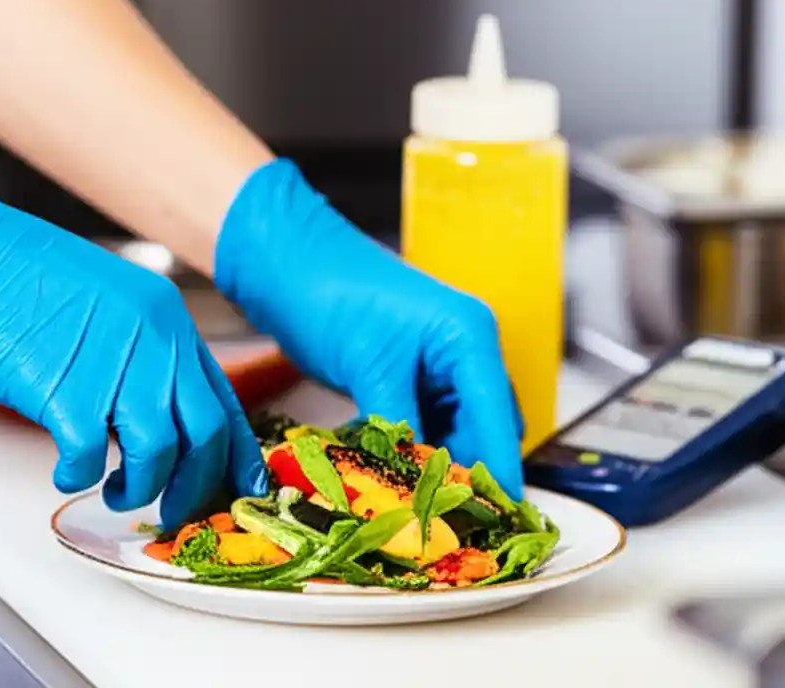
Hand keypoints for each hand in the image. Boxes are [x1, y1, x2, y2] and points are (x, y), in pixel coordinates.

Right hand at [0, 155, 263, 525]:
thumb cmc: (10, 274)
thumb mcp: (100, 300)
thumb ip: (136, 350)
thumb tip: (151, 410)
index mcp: (165, 316)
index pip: (223, 397)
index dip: (238, 452)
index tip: (243, 486)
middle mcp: (153, 338)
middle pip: (206, 433)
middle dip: (194, 486)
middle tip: (172, 510)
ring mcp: (112, 363)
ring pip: (159, 454)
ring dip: (138, 489)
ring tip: (113, 491)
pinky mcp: (63, 390)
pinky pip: (90, 458)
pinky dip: (79, 477)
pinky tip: (64, 472)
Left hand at [214, 159, 524, 497]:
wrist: (284, 259)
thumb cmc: (330, 294)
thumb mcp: (369, 367)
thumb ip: (400, 428)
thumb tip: (416, 488)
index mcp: (470, 338)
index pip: (499, 420)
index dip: (501, 473)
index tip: (501, 522)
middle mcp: (464, 351)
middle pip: (484, 430)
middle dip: (468, 475)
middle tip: (449, 525)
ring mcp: (436, 364)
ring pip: (453, 432)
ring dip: (435, 467)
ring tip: (417, 510)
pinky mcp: (406, 375)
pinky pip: (422, 424)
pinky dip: (410, 451)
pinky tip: (392, 480)